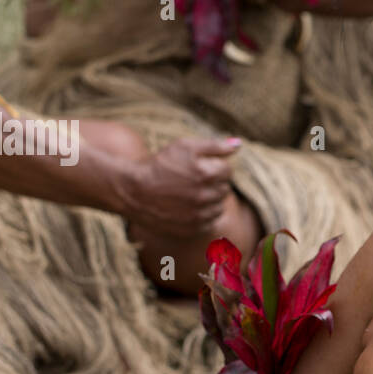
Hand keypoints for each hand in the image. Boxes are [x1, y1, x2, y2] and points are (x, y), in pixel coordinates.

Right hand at [119, 135, 238, 237]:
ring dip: (211, 199)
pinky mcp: (193, 229)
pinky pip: (210, 221)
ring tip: (190, 193)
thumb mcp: (185, 146)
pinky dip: (204, 214)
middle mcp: (206, 196)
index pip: (228, 170)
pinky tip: (189, 207)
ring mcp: (200, 214)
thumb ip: (215, 145)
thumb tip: (239, 145)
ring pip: (219, 206)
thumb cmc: (159, 165)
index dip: (214, 166)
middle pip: (224, 188)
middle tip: (193, 179)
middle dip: (213, 182)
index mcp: (207, 174)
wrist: (134, 191)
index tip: (199, 166)